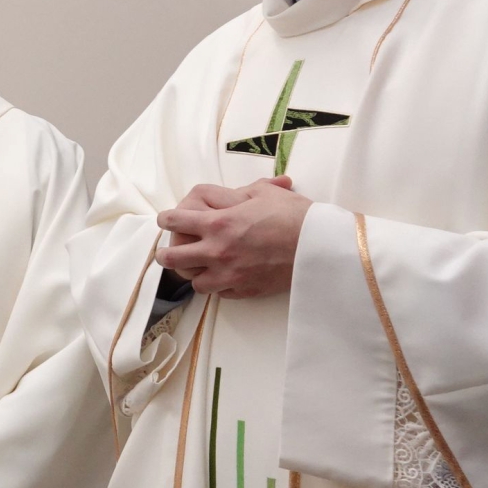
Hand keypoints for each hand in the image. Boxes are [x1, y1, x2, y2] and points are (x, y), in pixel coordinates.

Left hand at [156, 177, 309, 298]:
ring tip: (199, 266)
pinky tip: (224, 276)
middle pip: (173, 258)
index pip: (175, 221)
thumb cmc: (294, 215)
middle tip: (168, 250)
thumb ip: (235, 194)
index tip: (166, 219)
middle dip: (166, 253)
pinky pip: (219, 293)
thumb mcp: (262, 193)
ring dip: (194, 273)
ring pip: (194, 282)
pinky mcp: (245, 291)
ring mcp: (230, 275)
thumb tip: (225, 195)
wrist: (321, 246)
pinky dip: (218, 285)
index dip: (166, 219)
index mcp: (219, 223)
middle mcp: (217, 252)